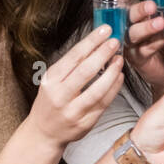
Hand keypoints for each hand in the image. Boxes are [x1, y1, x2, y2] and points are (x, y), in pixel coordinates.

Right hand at [27, 25, 123, 148]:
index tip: (104, 30)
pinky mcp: (85, 123)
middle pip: (85, 71)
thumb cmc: (51, 102)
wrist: (44, 132)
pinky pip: (103, 103)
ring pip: (97, 90)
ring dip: (111, 73)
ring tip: (119, 60)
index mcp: (51, 80)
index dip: (91, 42)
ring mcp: (73, 111)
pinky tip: (119, 77)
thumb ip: (71, 65)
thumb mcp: (53, 81)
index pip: (73, 56)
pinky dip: (114, 88)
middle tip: (115, 42)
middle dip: (102, 54)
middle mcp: (60, 95)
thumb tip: (95, 43)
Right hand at [111, 0, 163, 93]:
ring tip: (162, 22)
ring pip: (133, 32)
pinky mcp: (138, 57)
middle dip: (139, 8)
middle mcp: (129, 25)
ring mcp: (131, 42)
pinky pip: (146, 47)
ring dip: (147, 26)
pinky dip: (160, 40)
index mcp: (134, 10)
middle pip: (126, 13)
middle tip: (153, 6)